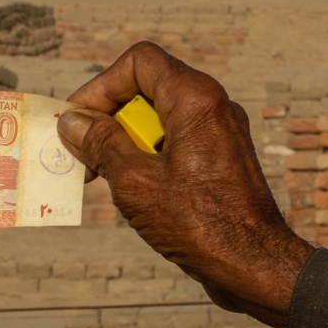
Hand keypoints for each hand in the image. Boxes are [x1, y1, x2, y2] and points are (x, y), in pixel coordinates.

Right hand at [60, 42, 312, 327]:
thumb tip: (73, 122)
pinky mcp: (223, 158)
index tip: (81, 123)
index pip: (139, 62)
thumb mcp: (134, 182)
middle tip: (85, 154)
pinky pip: (178, 140)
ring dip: (127, 140)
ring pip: (161, 117)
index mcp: (196, 99)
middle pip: (148, 87)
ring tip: (106, 176)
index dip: (101, 86)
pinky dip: (150, 156)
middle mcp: (214, 106)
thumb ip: (101, 144)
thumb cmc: (198, 223)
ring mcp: (222, 132)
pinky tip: (136, 192)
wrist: (254, 265)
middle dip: (110, 116)